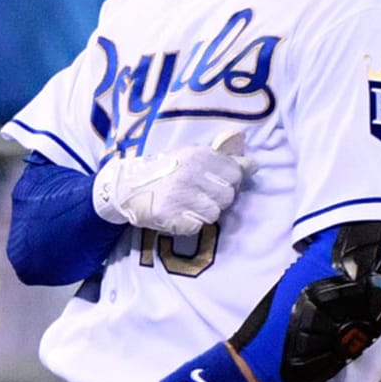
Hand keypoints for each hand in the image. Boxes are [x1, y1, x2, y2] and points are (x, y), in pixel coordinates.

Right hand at [93, 131, 256, 236]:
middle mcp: (191, 174)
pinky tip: (178, 213)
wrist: (127, 186)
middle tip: (200, 195)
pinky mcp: (172, 217)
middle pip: (228, 196)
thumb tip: (253, 165)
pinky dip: (190, 223)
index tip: (216, 183)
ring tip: (188, 205)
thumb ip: (222, 160)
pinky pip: (197, 226)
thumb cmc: (165, 170)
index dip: (229, 181)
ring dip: (205, 213)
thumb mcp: (191, 156)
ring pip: (215, 214)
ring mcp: (181, 197)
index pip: (235, 174)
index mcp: (198, 155)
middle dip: (218, 199)